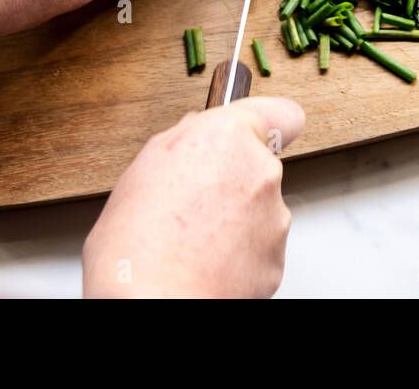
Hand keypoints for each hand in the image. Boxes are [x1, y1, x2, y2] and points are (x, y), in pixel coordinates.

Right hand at [83, 97, 304, 297]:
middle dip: (232, 180)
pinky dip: (240, 253)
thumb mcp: (142, 170)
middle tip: (192, 202)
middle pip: (259, 165)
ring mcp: (274, 218)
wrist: (154, 305)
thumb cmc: (137, 246)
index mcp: (228, 137)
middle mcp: (261, 172)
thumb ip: (181, 144)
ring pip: (259, 208)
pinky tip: (206, 261)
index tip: (255, 132)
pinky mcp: (276, 259)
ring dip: (235, 219)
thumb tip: (194, 137)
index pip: (282, 114)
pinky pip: (260, 246)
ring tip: (193, 239)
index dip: (268, 123)